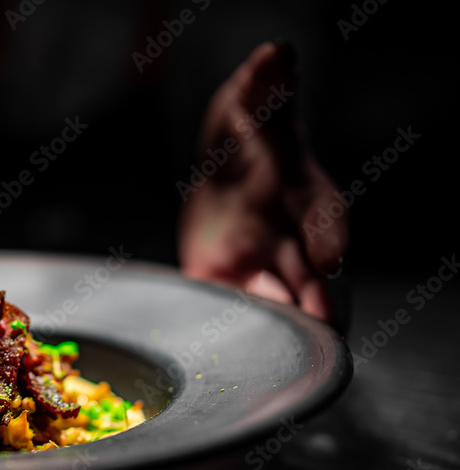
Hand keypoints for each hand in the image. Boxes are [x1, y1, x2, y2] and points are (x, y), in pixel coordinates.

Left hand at [178, 42, 347, 321]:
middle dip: (315, 297)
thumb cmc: (249, 132)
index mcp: (302, 192)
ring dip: (277, 317)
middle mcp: (287, 233)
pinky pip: (227, 301)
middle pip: (308, 273)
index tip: (330, 257)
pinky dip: (229, 318)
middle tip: (316, 320)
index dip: (328, 236)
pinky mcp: (218, 275)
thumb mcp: (254, 99)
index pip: (324, 215)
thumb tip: (277, 52)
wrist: (224, 167)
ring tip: (275, 338)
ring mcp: (256, 259)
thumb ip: (266, 81)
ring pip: (277, 296)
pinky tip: (225, 335)